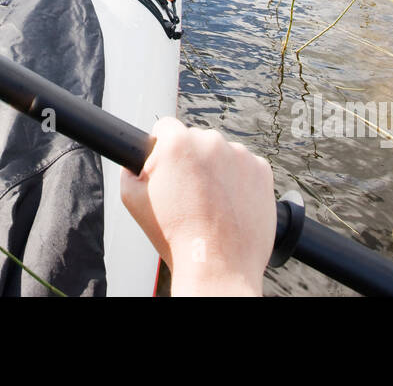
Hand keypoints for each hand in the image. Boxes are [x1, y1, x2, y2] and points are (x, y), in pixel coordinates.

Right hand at [120, 117, 275, 295]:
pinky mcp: (262, 171)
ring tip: (210, 204)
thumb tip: (136, 160)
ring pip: (222, 154)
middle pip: (195, 140)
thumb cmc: (175, 235)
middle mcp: (211, 141)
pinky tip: (229, 205)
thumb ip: (130, 169)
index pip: (165, 127)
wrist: (217, 265)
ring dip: (216, 170)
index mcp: (177, 142)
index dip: (161, 147)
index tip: (166, 166)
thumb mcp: (133, 199)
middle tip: (187, 193)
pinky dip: (238, 181)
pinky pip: (245, 168)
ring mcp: (241, 155)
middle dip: (190, 160)